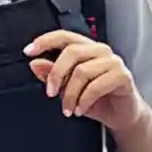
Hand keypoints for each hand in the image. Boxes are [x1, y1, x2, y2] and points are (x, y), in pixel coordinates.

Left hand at [23, 30, 148, 131]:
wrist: (121, 116)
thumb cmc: (98, 99)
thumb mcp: (69, 89)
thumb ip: (53, 75)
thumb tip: (35, 64)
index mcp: (87, 48)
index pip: (64, 36)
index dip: (45, 41)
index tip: (28, 51)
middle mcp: (100, 51)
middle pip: (71, 52)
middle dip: (56, 74)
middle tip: (50, 93)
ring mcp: (113, 62)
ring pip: (82, 71)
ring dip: (70, 95)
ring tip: (68, 109)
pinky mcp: (122, 76)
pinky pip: (96, 86)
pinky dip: (84, 100)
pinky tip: (80, 110)